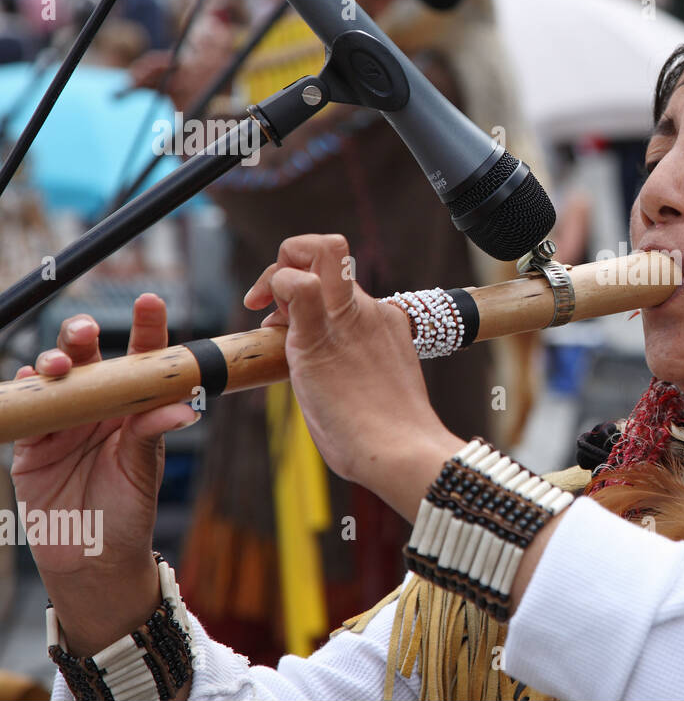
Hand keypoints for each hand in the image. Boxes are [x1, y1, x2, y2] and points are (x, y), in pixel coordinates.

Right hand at [9, 294, 197, 654]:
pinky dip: (24, 390)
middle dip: (82, 335)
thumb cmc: (128, 510)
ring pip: (53, 376)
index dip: (146, 327)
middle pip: (88, 356)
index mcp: (134, 405)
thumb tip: (185, 406)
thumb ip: (153, 432)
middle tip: (85, 333)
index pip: (142, 358)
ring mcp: (63, 421)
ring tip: (60, 367)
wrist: (91, 557)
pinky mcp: (31, 442)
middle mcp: (98, 406)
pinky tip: (29, 380)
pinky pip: (26, 407)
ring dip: (53, 361)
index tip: (150, 302)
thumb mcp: (144, 469)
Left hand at [243, 234, 464, 520]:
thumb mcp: (373, 390)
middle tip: (270, 300)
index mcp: (385, 322)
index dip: (307, 291)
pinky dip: (275, 283)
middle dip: (292, 258)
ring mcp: (348, 318)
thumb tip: (322, 385)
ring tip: (263, 302)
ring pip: (318, 250)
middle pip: (330, 250)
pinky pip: (297, 283)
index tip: (287, 321)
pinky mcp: (321, 336)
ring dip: (281, 267)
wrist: (403, 450)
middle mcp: (368, 310)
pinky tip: (262, 310)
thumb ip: (350, 373)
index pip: (342, 284)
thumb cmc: (389, 440)